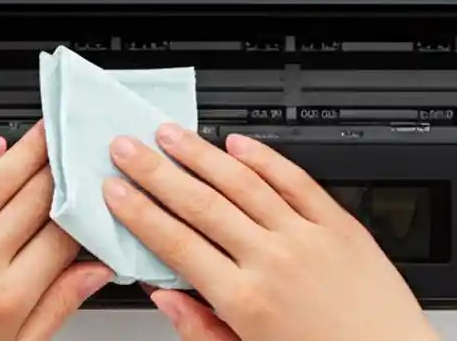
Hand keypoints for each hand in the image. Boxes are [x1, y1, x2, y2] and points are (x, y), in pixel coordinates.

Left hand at [0, 124, 112, 340]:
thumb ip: (56, 307)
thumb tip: (96, 271)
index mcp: (8, 299)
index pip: (63, 234)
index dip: (84, 204)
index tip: (95, 186)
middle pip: (33, 200)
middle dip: (60, 169)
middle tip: (76, 145)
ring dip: (24, 152)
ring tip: (43, 133)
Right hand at [105, 125, 439, 340]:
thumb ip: (202, 328)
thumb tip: (166, 296)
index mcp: (245, 301)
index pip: (176, 244)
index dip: (139, 212)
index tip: (116, 190)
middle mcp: (273, 261)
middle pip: (201, 204)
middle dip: (156, 171)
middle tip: (127, 147)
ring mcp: (308, 238)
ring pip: (244, 182)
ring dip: (201, 154)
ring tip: (172, 135)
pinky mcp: (340, 225)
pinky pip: (296, 180)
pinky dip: (265, 158)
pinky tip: (239, 143)